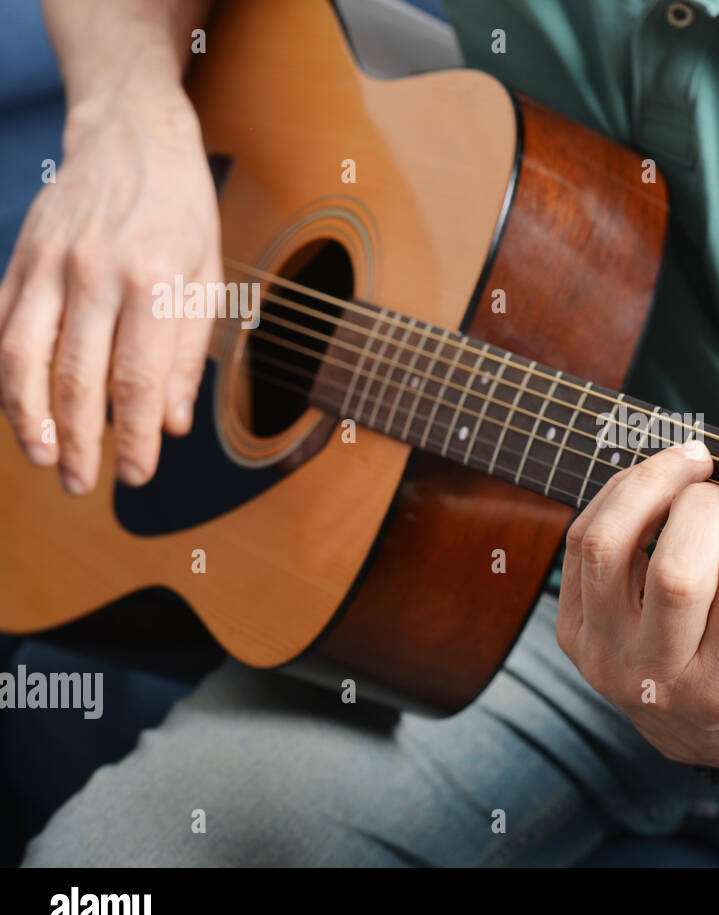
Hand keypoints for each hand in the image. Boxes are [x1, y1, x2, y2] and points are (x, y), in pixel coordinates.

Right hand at [0, 83, 221, 493]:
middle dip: (79, 441)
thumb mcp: (208, 278)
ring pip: (25, 355)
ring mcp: (49, 264)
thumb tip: (173, 423)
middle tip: (82, 484)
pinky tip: (13, 407)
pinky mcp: (20, 257)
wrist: (131, 135)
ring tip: (41, 458)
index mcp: (153, 282)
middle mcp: (95, 274)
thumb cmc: (182, 213)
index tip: (136, 476)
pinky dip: (3, 372)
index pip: (138, 379)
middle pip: (77, 377)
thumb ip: (187, 354)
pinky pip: (1, 325)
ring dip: (28, 416)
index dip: (135, 437)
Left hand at [558, 421, 718, 769]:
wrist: (705, 729)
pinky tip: (655, 485)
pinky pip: (580, 543)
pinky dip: (618, 497)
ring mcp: (608, 657)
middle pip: (676, 568)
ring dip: (650, 484)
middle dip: (706, 499)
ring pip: (608, 547)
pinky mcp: (572, 634)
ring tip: (690, 461)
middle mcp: (664, 676)